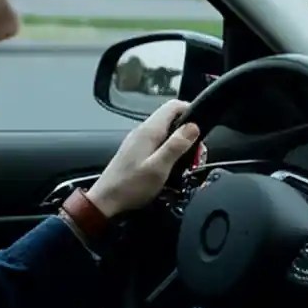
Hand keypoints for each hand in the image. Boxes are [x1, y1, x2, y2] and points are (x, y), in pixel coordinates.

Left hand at [87, 100, 200, 216]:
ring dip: (180, 145)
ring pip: (166, 133)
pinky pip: (158, 144)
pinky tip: (172, 168)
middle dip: (188, 134)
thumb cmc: (131, 186)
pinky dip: (170, 152)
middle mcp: (143, 131)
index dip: (191, 112)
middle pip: (172, 120)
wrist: (106, 201)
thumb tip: (194, 126)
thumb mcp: (159, 167)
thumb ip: (176, 146)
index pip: (173, 106)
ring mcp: (138, 141)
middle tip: (196, 156)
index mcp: (149, 131)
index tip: (202, 132)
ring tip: (187, 164)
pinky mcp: (136, 152)